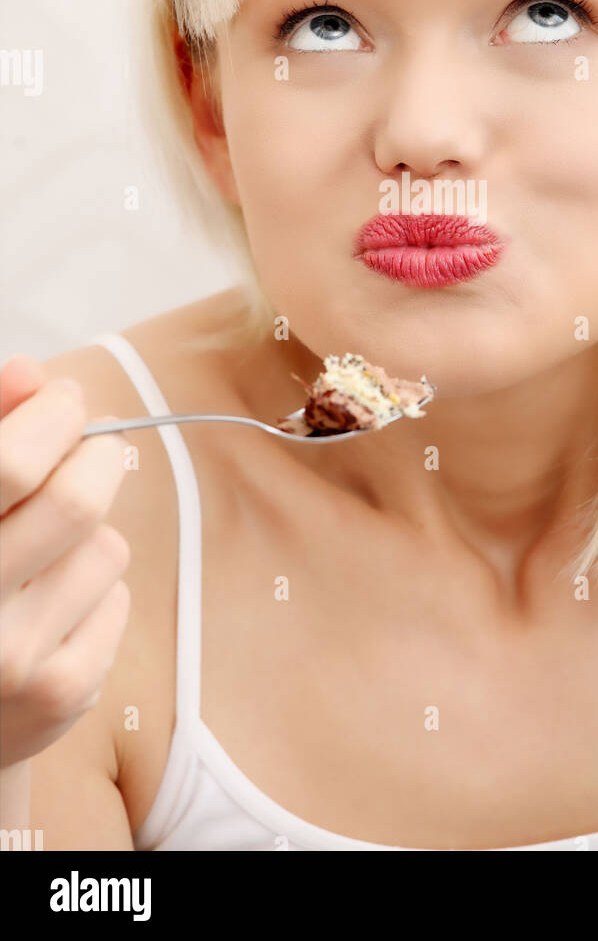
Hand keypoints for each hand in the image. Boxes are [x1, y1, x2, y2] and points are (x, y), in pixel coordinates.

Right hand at [0, 355, 131, 767]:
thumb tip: (30, 371)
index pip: (12, 464)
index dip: (53, 414)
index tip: (62, 401)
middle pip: (77, 500)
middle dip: (97, 457)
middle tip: (91, 447)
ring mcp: (14, 659)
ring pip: (106, 548)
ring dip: (90, 533)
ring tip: (47, 552)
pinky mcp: (59, 694)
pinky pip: (117, 600)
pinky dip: (97, 590)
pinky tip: (50, 610)